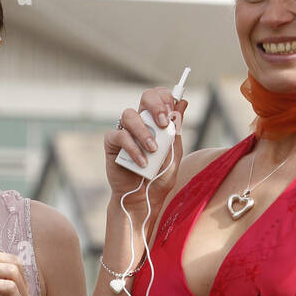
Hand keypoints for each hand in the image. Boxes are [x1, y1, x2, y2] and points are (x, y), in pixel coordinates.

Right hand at [104, 88, 188, 209]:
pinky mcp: (112, 144)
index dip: (166, 98)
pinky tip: (142, 162)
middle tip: (164, 123)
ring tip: (153, 150)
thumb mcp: (174, 152)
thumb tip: (183, 103)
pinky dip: (133, 148)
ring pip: (130, 115)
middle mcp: (141, 121)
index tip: (172, 111)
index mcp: (156, 120)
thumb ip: (176, 129)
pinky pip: (120, 136)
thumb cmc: (160, 176)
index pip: (160, 96)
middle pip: (146, 97)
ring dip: (144, 131)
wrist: (145, 199)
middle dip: (156, 106)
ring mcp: (125, 130)